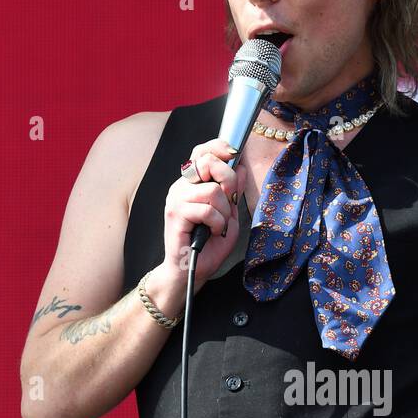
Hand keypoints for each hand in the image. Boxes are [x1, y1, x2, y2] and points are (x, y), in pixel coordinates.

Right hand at [162, 138, 247, 287]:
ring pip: (213, 190)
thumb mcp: (230, 214)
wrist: (192, 270)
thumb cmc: (209, 244)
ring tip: (218, 226)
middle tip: (229, 202)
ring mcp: (177, 198)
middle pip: (208, 162)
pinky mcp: (176, 213)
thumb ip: (234, 191)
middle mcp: (182, 186)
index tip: (235, 154)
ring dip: (224, 212)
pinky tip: (213, 233)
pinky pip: (207, 209)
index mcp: (193, 183)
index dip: (219, 147)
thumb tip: (241, 167)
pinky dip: (217, 223)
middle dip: (228, 180)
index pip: (202, 152)